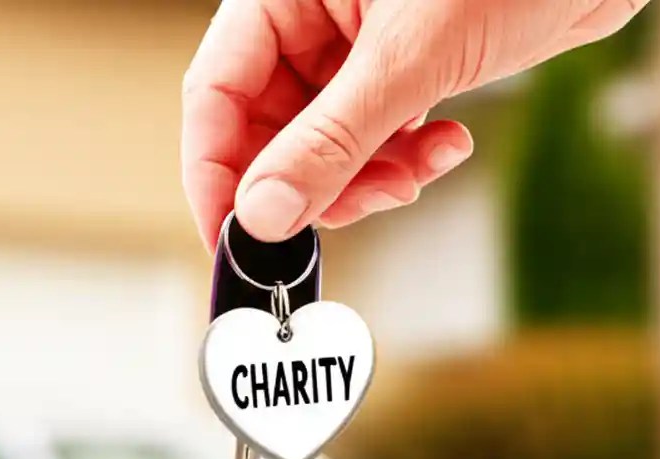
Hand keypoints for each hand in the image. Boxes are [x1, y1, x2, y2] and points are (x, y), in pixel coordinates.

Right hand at [181, 0, 650, 245]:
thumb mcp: (412, 57)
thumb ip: (332, 141)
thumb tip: (266, 212)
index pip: (215, 93)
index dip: (215, 171)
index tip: (231, 236)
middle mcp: (310, 21)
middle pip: (267, 129)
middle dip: (309, 183)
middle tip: (340, 214)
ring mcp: (355, 50)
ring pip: (323, 145)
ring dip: (365, 179)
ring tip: (411, 174)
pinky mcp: (401, 72)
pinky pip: (375, 139)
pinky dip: (404, 161)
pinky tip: (444, 147)